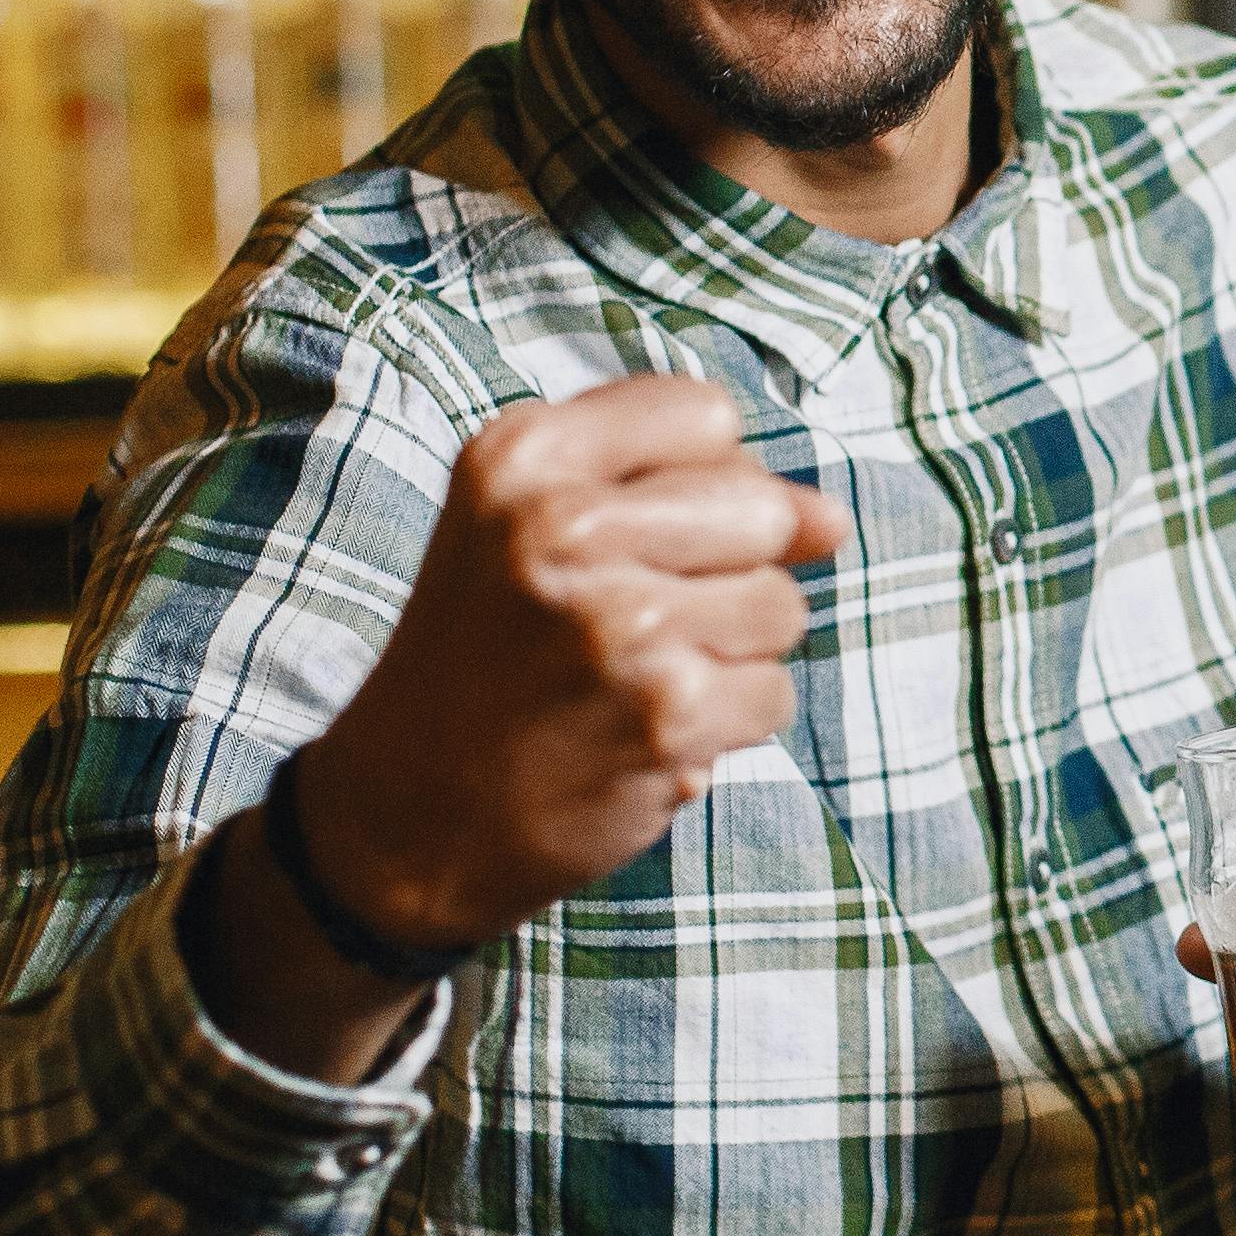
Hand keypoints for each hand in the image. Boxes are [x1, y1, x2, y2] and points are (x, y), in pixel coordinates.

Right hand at [298, 374, 847, 947]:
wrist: (402, 821)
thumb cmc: (489, 663)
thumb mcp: (537, 534)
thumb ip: (689, 491)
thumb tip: (832, 519)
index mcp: (521, 456)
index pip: (707, 414)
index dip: (706, 479)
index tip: (643, 538)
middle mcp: (561, 525)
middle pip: (761, 506)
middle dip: (730, 570)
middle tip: (633, 625)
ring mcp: (618, 620)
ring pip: (781, 606)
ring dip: (731, 654)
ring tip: (633, 680)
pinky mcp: (666, 709)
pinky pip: (773, 694)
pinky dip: (726, 726)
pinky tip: (643, 736)